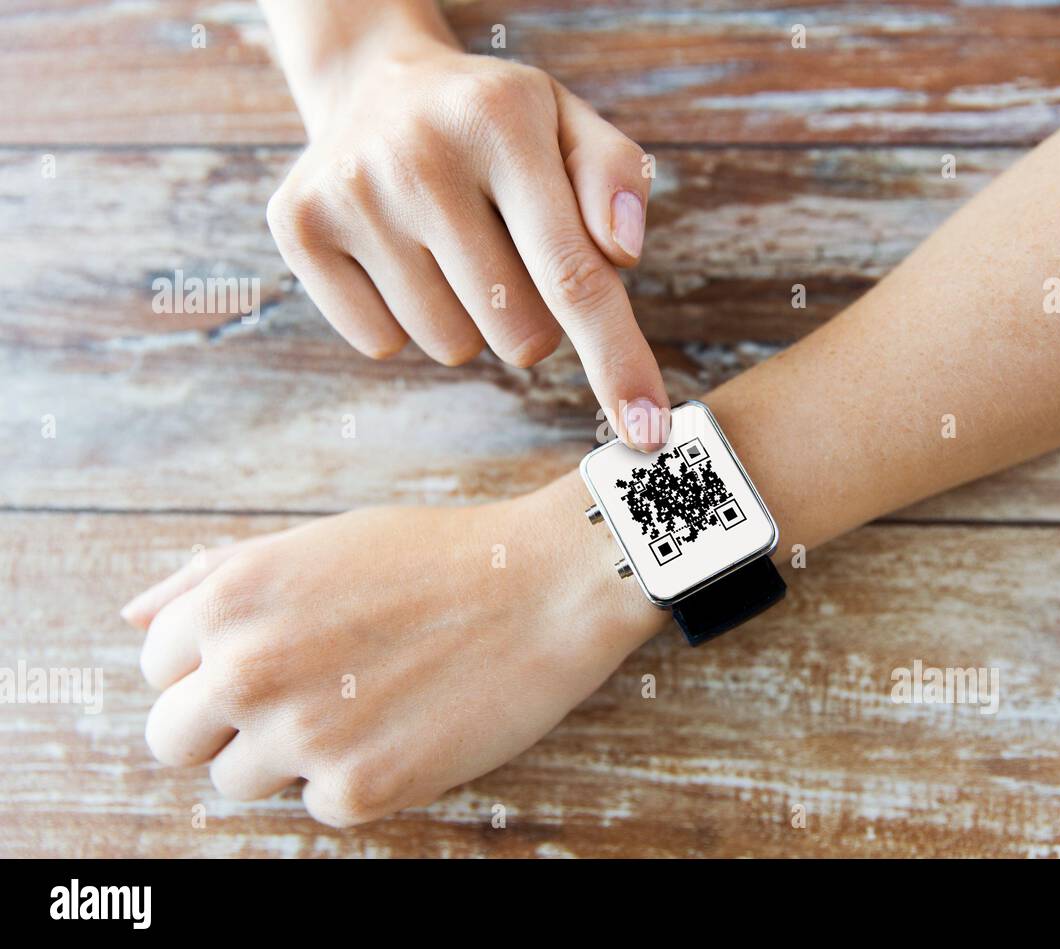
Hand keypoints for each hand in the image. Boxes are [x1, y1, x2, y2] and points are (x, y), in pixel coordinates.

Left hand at [121, 475, 662, 826]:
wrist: (545, 586)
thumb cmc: (432, 557)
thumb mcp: (314, 544)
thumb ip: (210, 577)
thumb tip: (132, 616)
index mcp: (230, 600)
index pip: (156, 666)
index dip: (211, 662)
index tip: (270, 654)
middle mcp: (248, 669)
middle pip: (171, 739)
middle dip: (223, 724)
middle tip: (301, 696)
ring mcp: (301, 736)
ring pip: (237, 782)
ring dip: (288, 754)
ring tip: (361, 705)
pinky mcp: (359, 791)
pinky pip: (317, 805)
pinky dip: (355, 777)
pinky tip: (404, 726)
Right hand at [266, 26, 669, 449]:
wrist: (377, 85)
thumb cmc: (497, 125)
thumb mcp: (569, 124)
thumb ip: (615, 178)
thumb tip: (621, 254)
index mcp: (502, 120)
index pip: (573, 275)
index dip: (617, 362)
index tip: (649, 432)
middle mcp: (419, 155)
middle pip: (520, 332)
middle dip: (535, 318)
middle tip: (509, 253)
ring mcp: (351, 194)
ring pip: (452, 346)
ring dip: (470, 319)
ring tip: (451, 245)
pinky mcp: (299, 228)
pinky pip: (382, 343)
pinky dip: (406, 320)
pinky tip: (401, 255)